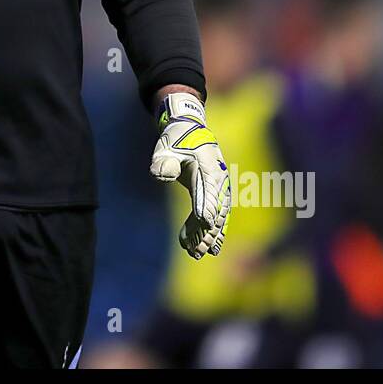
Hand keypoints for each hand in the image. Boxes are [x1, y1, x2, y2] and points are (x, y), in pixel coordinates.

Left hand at [149, 92, 231, 259]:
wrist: (190, 129)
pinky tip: (202, 248)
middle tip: (197, 251)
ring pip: (217, 216)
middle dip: (207, 231)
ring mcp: (219, 188)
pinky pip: (215, 215)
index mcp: (208, 166)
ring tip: (197, 254)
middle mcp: (218, 179)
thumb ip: (163, 161)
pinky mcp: (215, 194)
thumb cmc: (176, 138)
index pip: (208, 190)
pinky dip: (209, 231)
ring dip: (208, 236)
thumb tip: (163, 175)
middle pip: (216, 209)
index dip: (207, 206)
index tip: (204, 223)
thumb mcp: (165, 146)